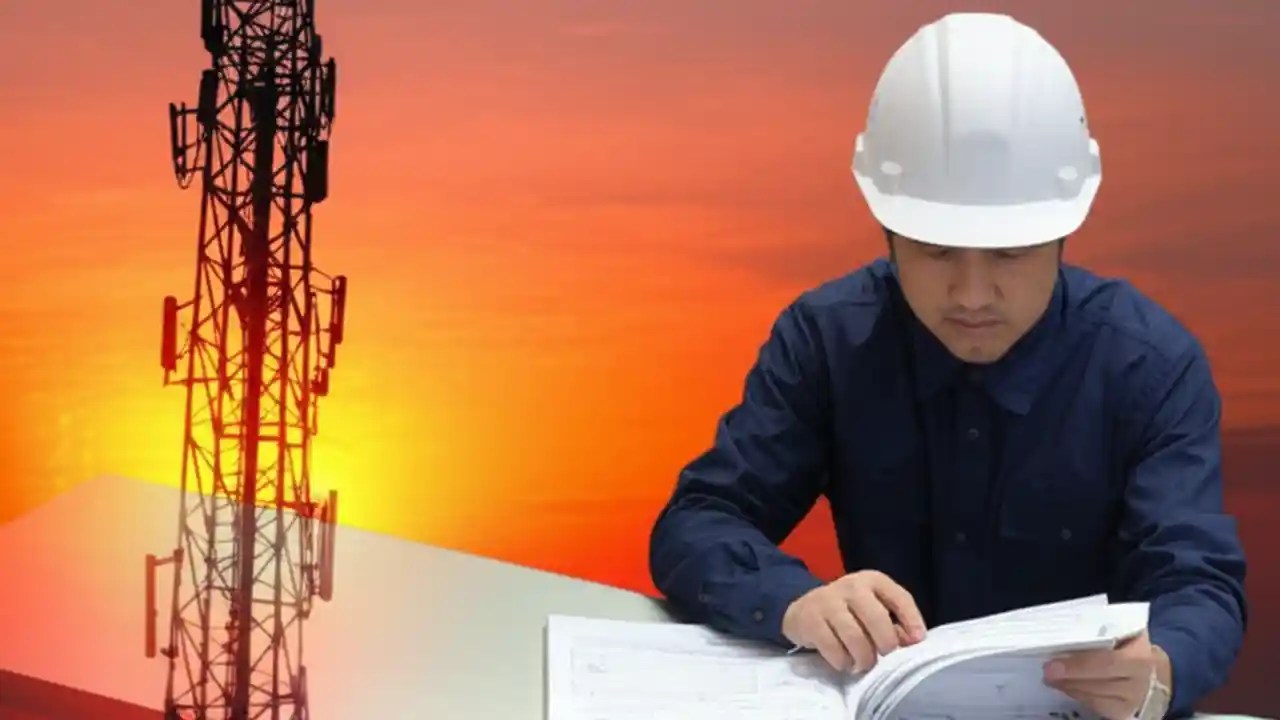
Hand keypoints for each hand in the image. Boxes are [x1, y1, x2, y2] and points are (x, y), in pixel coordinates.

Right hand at [781, 569, 927, 673]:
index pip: (900, 597)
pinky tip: (844, 662)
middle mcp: (851, 586)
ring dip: (864, 658)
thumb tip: (914, 642)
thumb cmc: (849, 612)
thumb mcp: (873, 609)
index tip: (918, 641)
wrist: (804, 609)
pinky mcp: (809, 619)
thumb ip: (896, 624)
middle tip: (884, 655)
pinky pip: (833, 648)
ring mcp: (827, 600)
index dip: (912, 620)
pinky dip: (843, 662)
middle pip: (877, 618)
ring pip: (854, 636)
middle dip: (886, 643)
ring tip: (864, 663)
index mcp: (873, 580)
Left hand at [1043, 630, 1169, 718]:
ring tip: (1052, 678)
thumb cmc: (1136, 649)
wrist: (1160, 675)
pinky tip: (1067, 687)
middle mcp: (1138, 684)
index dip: (1077, 665)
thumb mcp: (1128, 633)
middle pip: (1097, 684)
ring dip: (1070, 688)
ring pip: (1094, 698)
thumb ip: (1105, 630)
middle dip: (1069, 678)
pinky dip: (1080, 696)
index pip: (1105, 663)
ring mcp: (1133, 703)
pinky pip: (1098, 708)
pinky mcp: (1126, 715)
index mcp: (1139, 659)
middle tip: (1047, 671)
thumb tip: (1071, 626)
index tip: (1053, 664)